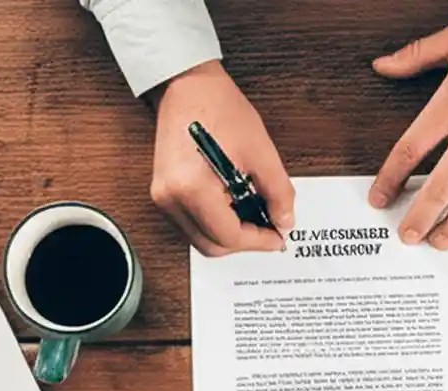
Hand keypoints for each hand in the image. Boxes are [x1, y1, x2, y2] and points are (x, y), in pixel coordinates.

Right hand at [150, 61, 295, 256]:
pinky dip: (215, 223)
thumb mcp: (260, 151)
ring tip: (253, 214)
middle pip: (212, 246)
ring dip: (229, 234)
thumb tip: (284, 221)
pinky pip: (191, 224)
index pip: (229, 236)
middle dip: (244, 242)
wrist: (187, 86)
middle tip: (269, 229)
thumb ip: (278, 193)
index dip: (259, 241)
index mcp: (193, 188)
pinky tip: (234, 205)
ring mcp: (163, 198)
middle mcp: (171, 198)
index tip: (278, 236)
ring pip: (200, 239)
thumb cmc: (218, 108)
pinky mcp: (163, 193)